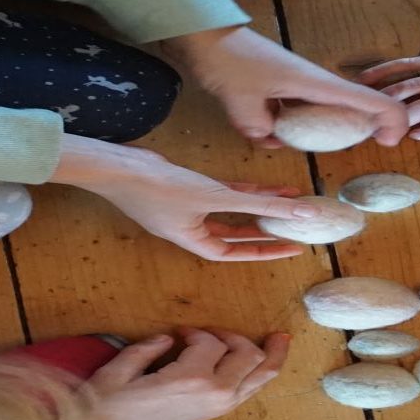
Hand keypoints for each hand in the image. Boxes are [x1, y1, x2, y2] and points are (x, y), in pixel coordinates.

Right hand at [51, 135, 316, 260]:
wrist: (118, 165)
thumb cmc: (160, 188)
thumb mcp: (216, 197)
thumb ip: (260, 204)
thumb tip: (300, 213)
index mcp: (194, 241)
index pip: (236, 253)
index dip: (265, 252)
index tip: (292, 248)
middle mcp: (190, 228)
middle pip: (236, 234)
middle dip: (265, 228)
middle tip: (295, 226)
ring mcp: (185, 208)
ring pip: (230, 211)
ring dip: (256, 205)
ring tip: (288, 199)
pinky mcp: (183, 187)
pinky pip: (218, 193)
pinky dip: (239, 190)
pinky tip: (262, 184)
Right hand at [53, 329, 290, 419]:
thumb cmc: (110, 402)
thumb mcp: (122, 367)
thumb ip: (149, 347)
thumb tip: (171, 339)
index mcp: (191, 379)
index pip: (212, 342)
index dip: (198, 332)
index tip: (181, 333)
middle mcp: (214, 392)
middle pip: (249, 355)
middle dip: (237, 337)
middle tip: (216, 333)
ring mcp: (220, 405)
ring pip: (261, 375)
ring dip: (270, 354)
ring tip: (280, 339)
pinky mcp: (218, 412)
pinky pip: (251, 388)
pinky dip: (262, 371)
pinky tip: (266, 358)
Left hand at [161, 26, 406, 148]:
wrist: (204, 34)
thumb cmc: (228, 60)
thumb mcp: (242, 105)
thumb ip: (261, 130)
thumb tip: (272, 139)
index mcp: (318, 84)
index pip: (372, 101)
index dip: (392, 121)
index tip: (388, 143)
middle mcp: (314, 85)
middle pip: (352, 111)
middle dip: (347, 134)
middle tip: (329, 147)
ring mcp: (298, 86)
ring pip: (319, 117)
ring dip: (307, 133)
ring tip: (277, 133)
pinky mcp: (281, 88)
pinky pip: (292, 115)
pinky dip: (280, 126)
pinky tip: (257, 126)